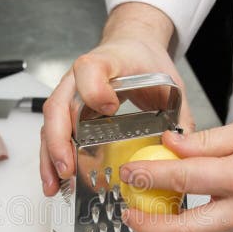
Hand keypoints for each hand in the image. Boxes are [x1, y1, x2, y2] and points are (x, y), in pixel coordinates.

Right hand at [40, 2, 194, 195]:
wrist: (132, 47)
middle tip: (67, 168)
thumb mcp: (168, 82)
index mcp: (106, 62)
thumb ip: (178, 115)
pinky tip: (56, 181)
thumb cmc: (144, 62)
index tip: (109, 108)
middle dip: (60, 141)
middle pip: (59, 106)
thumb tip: (183, 151)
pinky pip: (52, 134)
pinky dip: (51, 159)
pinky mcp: (66, 111)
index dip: (95, 89)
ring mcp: (69, 95)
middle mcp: (78, 79)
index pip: (90, 70)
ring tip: (53, 184)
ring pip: (50, 124)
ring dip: (49, 157)